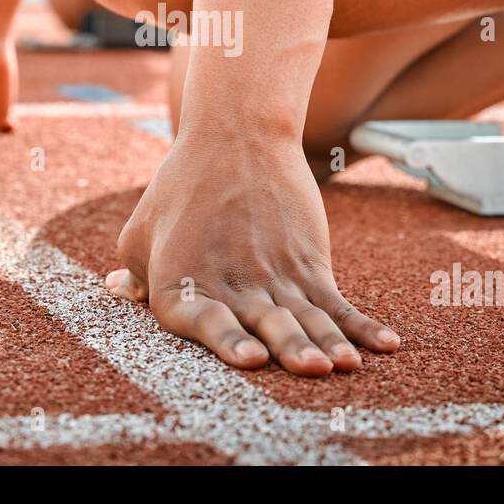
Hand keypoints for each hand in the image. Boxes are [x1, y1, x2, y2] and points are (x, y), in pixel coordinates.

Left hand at [108, 129, 399, 375]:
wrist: (237, 135)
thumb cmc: (180, 186)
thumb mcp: (140, 231)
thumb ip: (133, 272)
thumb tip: (117, 293)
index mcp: (184, 283)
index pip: (205, 319)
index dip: (229, 341)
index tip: (252, 359)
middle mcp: (233, 283)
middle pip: (267, 322)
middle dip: (291, 348)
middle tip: (312, 367)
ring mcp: (277, 275)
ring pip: (308, 318)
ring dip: (329, 343)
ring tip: (344, 365)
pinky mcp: (309, 263)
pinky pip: (338, 303)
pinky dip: (362, 327)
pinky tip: (385, 345)